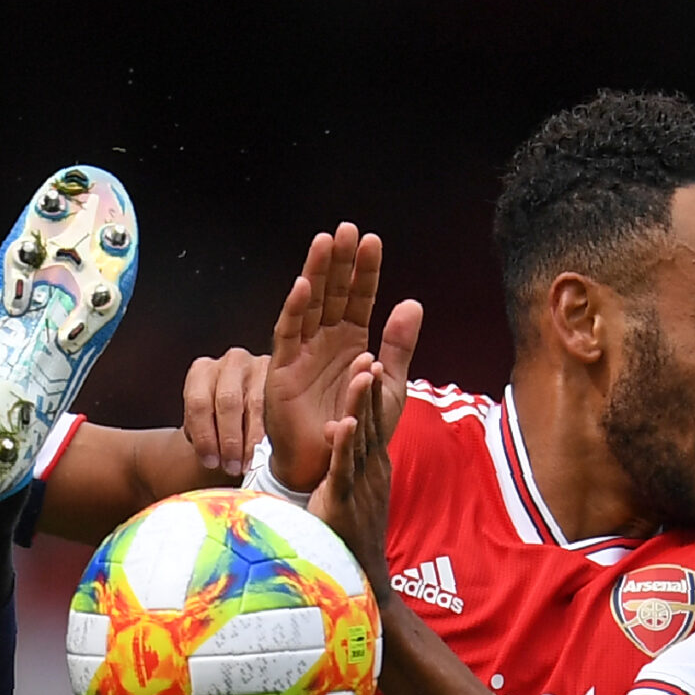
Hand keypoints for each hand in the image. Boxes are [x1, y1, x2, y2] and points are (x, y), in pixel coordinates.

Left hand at [180, 346, 270, 475]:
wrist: (244, 411)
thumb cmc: (220, 421)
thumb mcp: (205, 425)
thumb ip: (203, 437)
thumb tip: (212, 461)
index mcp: (202, 372)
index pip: (198, 403)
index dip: (204, 437)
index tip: (211, 462)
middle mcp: (230, 363)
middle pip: (227, 402)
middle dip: (229, 440)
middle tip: (231, 466)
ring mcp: (258, 365)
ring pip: (255, 405)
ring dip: (251, 440)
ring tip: (248, 464)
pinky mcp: (282, 376)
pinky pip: (277, 405)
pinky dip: (271, 432)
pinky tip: (269, 451)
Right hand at [260, 225, 420, 491]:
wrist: (329, 465)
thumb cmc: (358, 428)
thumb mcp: (388, 385)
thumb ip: (399, 346)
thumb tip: (412, 302)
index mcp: (351, 340)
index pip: (359, 297)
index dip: (365, 271)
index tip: (372, 240)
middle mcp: (325, 341)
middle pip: (332, 293)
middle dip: (339, 261)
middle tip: (346, 229)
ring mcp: (302, 353)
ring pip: (309, 305)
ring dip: (315, 274)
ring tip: (324, 242)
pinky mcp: (282, 371)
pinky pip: (288, 335)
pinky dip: (294, 310)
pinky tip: (302, 286)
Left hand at [310, 319, 419, 594]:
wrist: (358, 573)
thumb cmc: (350, 530)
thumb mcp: (356, 487)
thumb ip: (354, 460)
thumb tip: (353, 436)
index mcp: (374, 462)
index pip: (376, 419)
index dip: (374, 390)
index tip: (374, 359)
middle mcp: (372, 468)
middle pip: (374, 420)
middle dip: (373, 386)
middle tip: (374, 352)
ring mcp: (361, 484)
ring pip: (362, 438)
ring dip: (362, 405)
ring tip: (364, 373)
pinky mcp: (345, 500)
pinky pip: (345, 469)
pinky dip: (344, 445)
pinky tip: (343, 423)